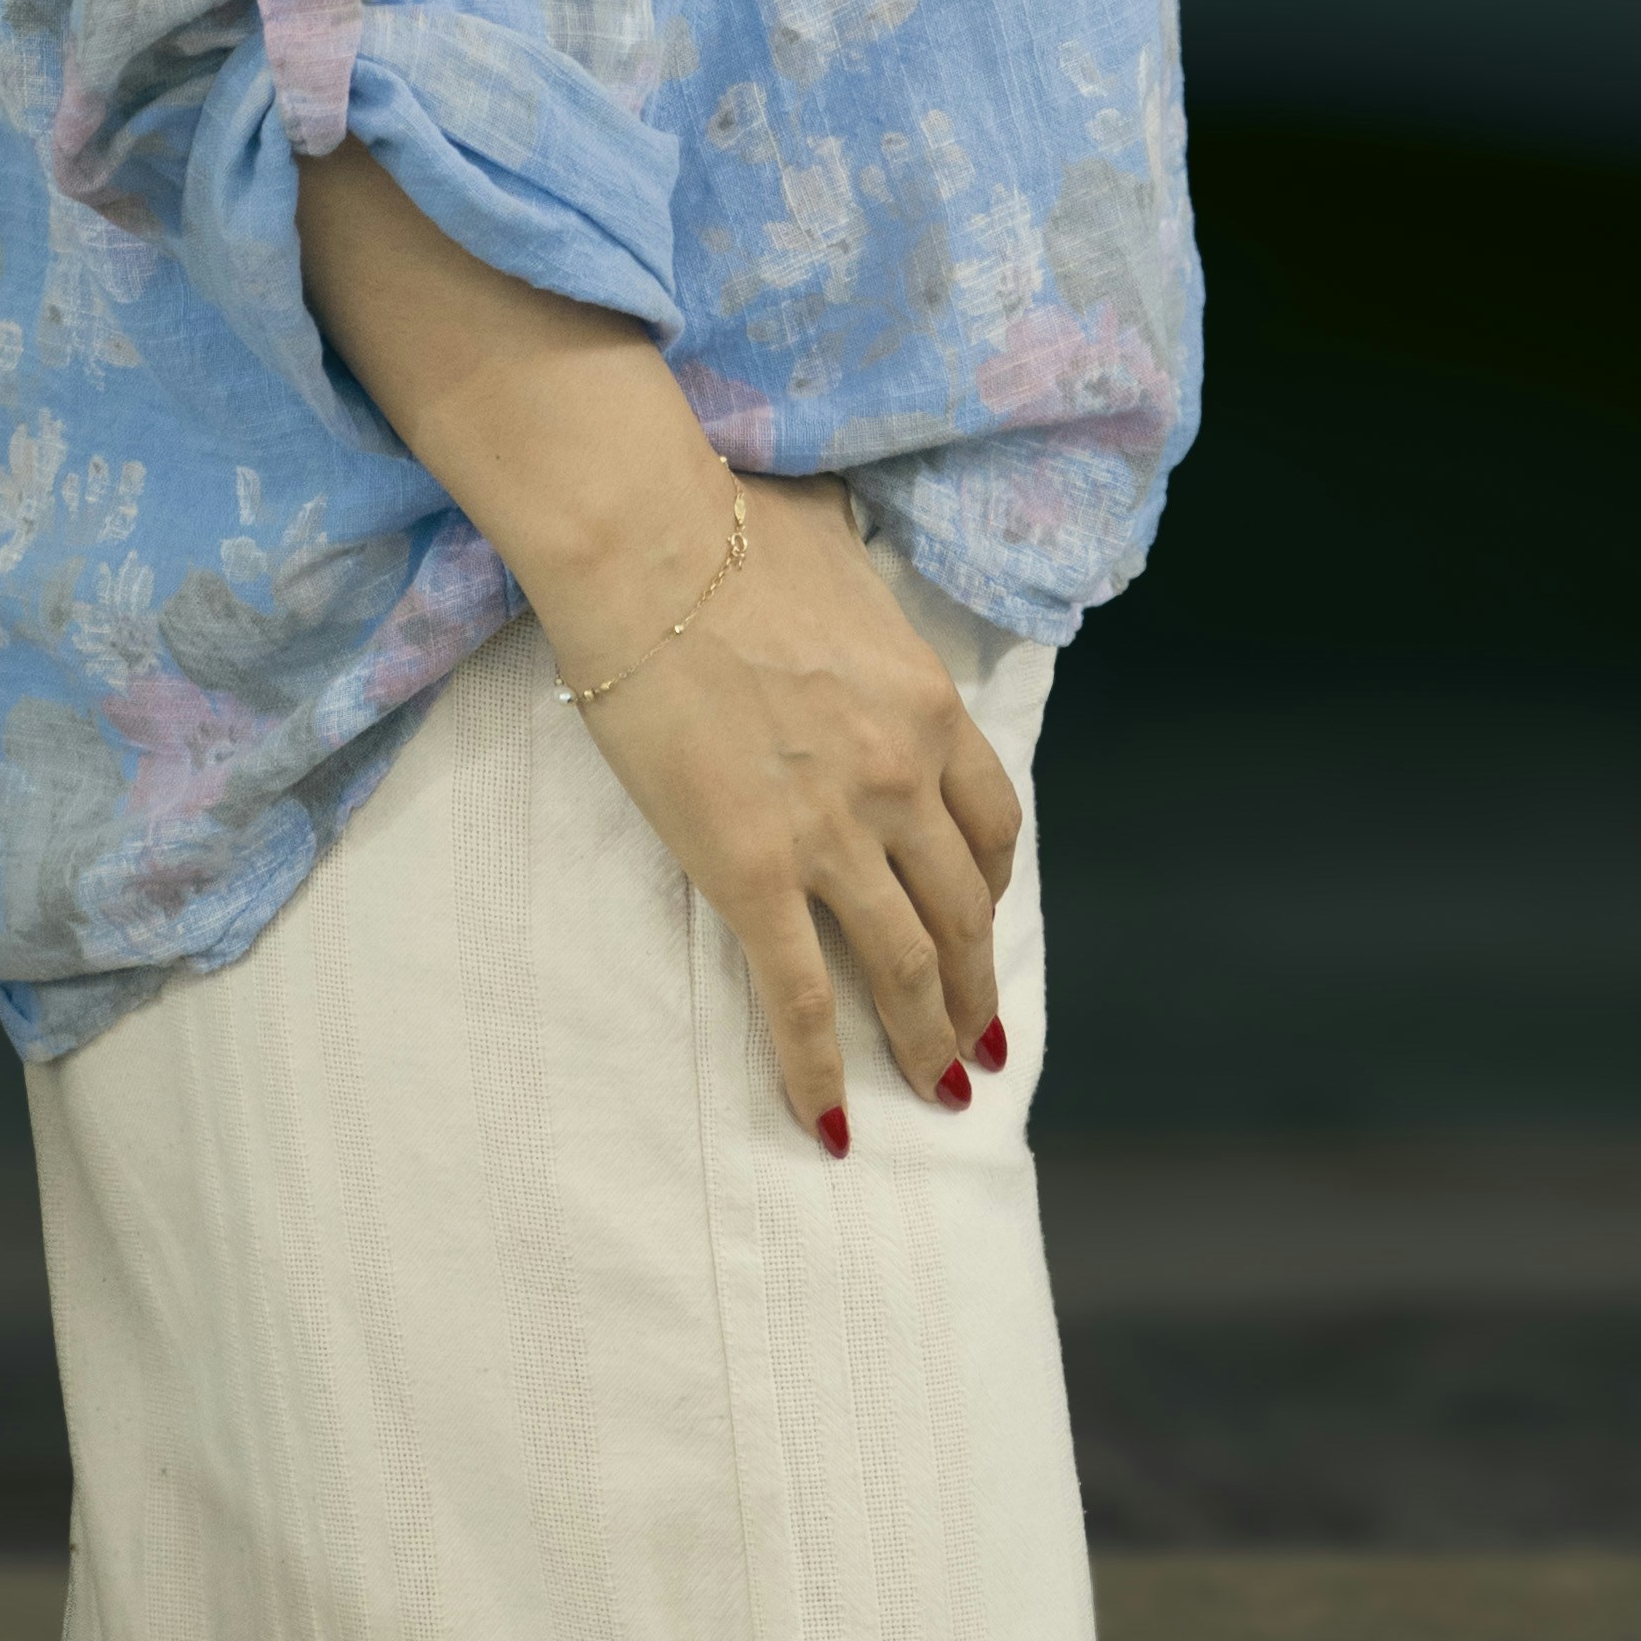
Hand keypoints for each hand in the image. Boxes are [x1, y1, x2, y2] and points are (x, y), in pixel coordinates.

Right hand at [561, 466, 1017, 1136]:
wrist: (647, 542)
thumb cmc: (730, 521)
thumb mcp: (837, 542)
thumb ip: (855, 580)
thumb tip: (835, 543)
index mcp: (929, 704)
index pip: (991, 822)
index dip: (992, 887)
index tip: (982, 920)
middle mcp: (901, 779)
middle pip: (963, 909)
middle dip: (974, 986)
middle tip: (978, 1042)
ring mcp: (831, 832)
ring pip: (904, 964)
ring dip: (925, 1037)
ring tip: (936, 1088)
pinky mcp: (750, 870)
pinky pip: (796, 993)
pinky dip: (817, 1066)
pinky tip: (829, 1118)